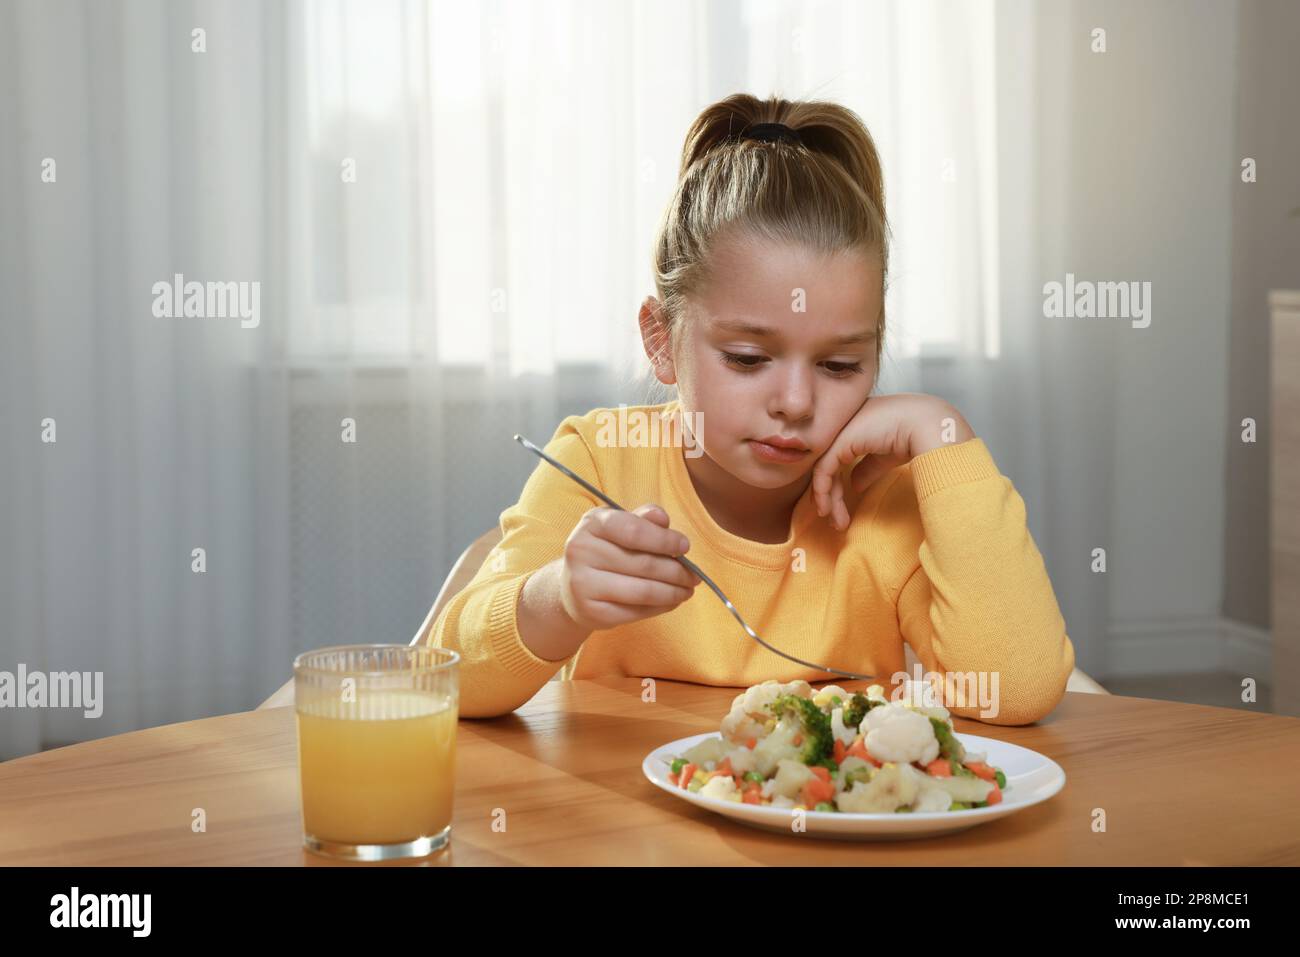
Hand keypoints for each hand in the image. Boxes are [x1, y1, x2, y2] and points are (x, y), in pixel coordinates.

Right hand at [558, 503, 701, 631]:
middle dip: (677, 571)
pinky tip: (671, 601)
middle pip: (644, 564)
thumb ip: (643, 519)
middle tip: (695, 575)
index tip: (685, 547)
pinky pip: (637, 611)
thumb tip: (663, 518)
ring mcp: (583, 584)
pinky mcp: (592, 612)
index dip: (664, 540)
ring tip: (688, 590)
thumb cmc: (606, 551)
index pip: (634, 530)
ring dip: (673, 592)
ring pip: (643, 591)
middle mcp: (582, 551)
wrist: (573, 587)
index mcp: (592, 524)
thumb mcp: (621, 527)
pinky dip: (661, 607)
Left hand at [810, 393, 974, 529]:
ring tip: (837, 522)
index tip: (840, 509)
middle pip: (827, 464)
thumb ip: (869, 468)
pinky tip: (827, 510)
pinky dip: (823, 492)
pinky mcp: (839, 441)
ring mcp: (840, 430)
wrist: (928, 426)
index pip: (836, 456)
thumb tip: (855, 485)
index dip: (836, 484)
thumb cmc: (917, 434)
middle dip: (830, 495)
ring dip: (827, 499)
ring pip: (823, 469)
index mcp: (856, 422)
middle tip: (835, 521)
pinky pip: (824, 470)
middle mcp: (844, 423)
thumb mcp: (887, 455)